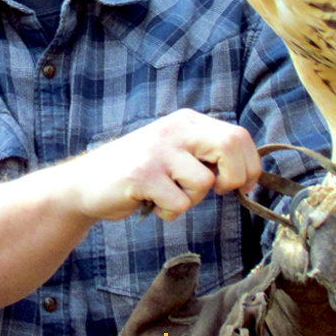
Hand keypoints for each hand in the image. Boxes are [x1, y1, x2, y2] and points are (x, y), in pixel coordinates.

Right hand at [60, 109, 261, 222]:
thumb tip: (248, 173)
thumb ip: (206, 154)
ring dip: (192, 200)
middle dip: (234, 178)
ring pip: (204, 182)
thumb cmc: (138, 172)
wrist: (85, 182)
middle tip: (218, 191)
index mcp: (186, 122)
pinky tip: (151, 204)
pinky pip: (179, 204)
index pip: (238, 136)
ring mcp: (157, 151)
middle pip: (230, 146)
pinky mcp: (142, 175)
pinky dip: (169, 213)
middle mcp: (174, 130)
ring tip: (169, 196)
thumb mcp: (175, 151)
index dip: (249, 165)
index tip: (241, 185)